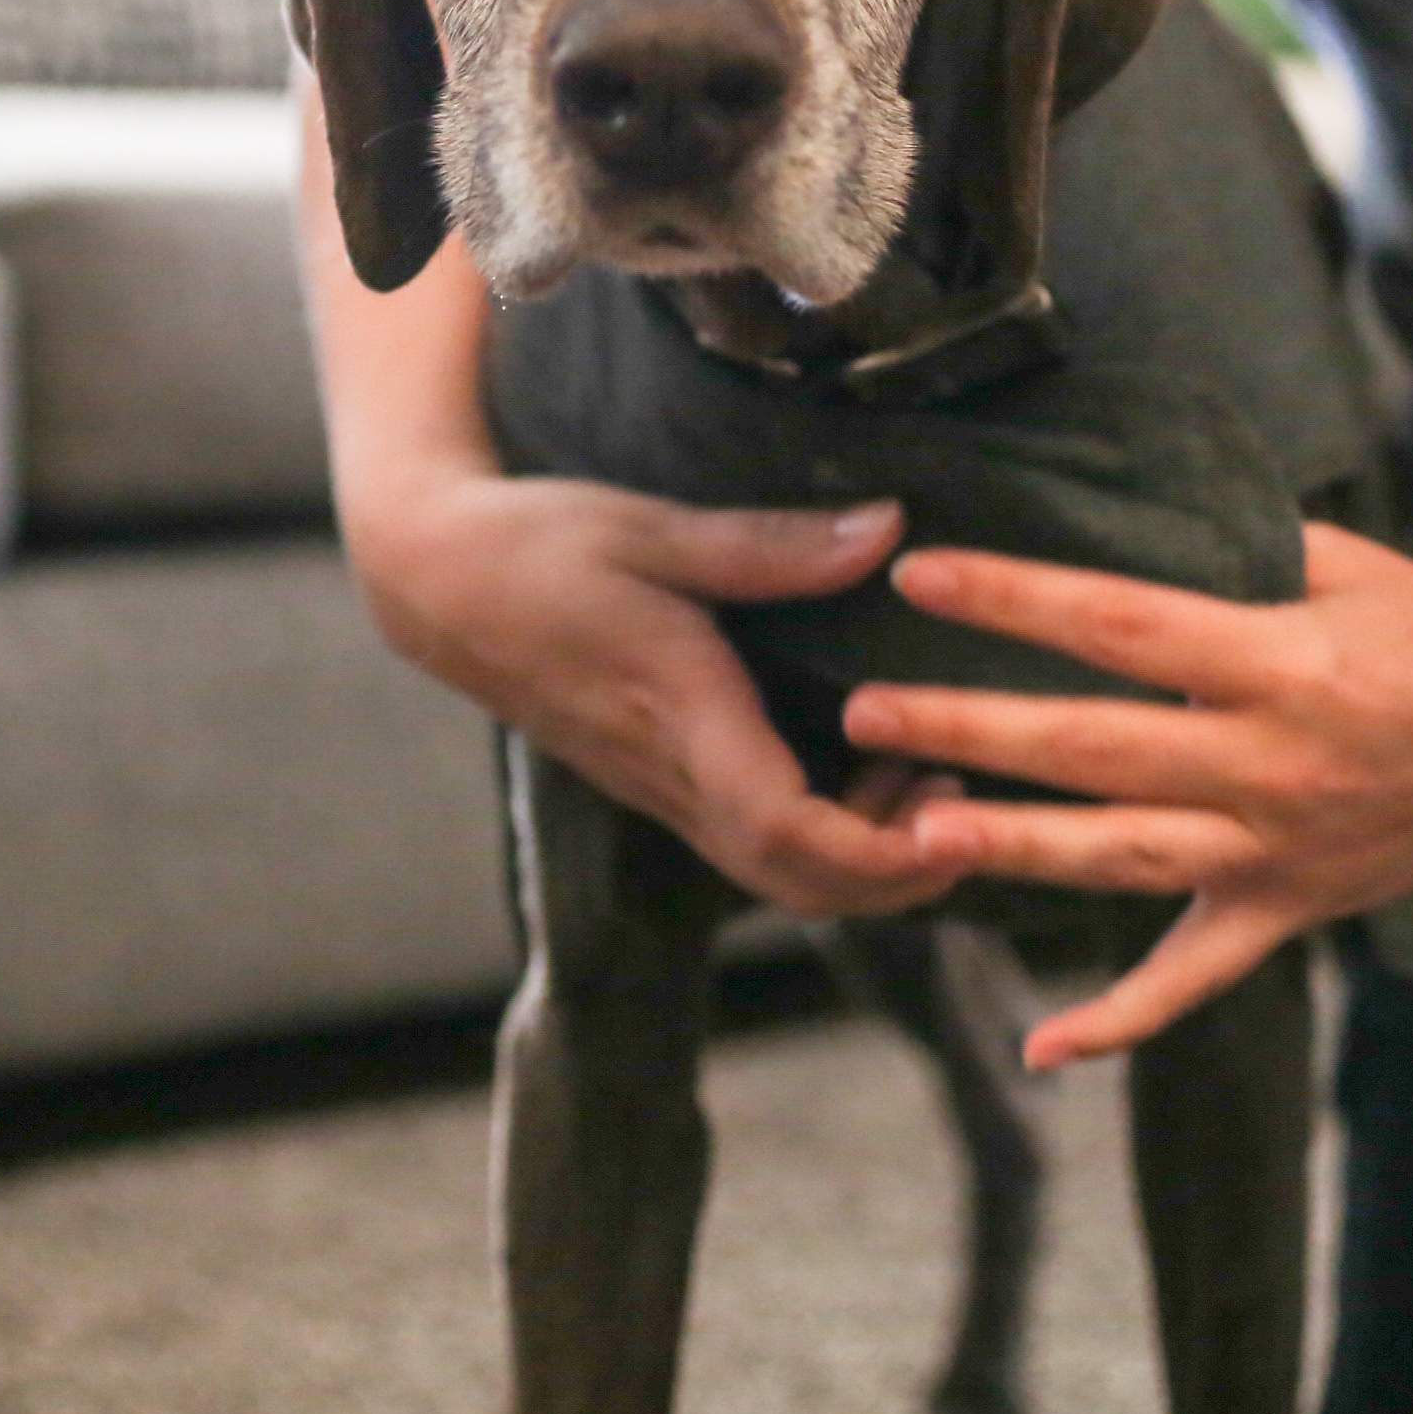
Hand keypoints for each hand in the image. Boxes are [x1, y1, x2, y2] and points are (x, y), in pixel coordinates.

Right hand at [344, 470, 963, 918]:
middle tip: (976, 813)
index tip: (957, 822)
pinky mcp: (659, 782)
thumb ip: (775, 545)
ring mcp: (663, 790)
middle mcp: (673, 776)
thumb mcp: (655, 528)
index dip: (882, 853)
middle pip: (797, 885)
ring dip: (868, 858)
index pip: (788, 834)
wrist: (436, 582)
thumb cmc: (539, 545)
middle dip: (899, 877)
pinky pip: (756, 843)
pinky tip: (871, 766)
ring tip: (936, 784)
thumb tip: (890, 530)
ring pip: (779, 876)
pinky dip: (829, 836)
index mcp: (679, 716)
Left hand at [843, 524, 1412, 1066]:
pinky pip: (1194, 977)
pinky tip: (1044, 1046)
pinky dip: (1121, 1021)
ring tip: (912, 829)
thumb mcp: (1351, 563)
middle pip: (1093, 747)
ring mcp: (1273, 851)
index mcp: (1282, 663)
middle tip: (864, 708)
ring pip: (1120, 858)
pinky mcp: (1284, 911)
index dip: (1017, 599)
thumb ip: (1241, 541)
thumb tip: (1132, 503)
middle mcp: (1268, 764)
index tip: (925, 574)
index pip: (1120, 626)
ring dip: (1014, 850)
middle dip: (971, 727)